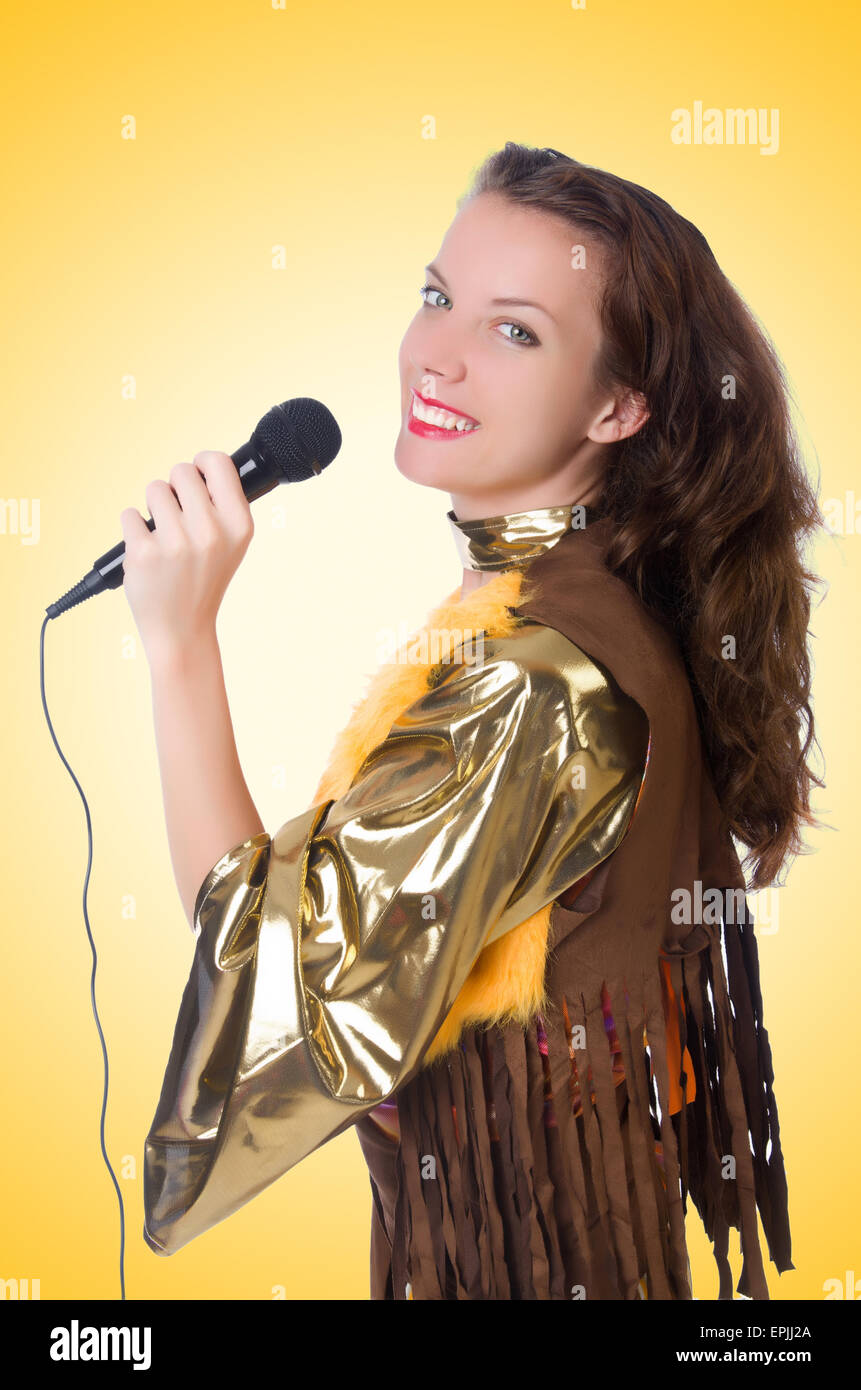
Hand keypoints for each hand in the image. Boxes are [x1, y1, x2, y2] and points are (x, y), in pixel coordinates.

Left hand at [120, 451, 254, 661]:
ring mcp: (177, 543)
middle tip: (177, 517)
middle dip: (175, 488)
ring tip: (164, 536)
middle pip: (181, 471)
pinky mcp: (144, 553)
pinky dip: (133, 528)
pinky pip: (129, 514)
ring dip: (153, 508)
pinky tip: (147, 550)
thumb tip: (198, 464)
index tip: (195, 478)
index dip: (202, 463)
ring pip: (154, 489)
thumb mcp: (231, 544)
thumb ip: (222, 504)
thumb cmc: (204, 580)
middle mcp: (211, 531)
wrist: (183, 629)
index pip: (218, 463)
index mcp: (238, 525)